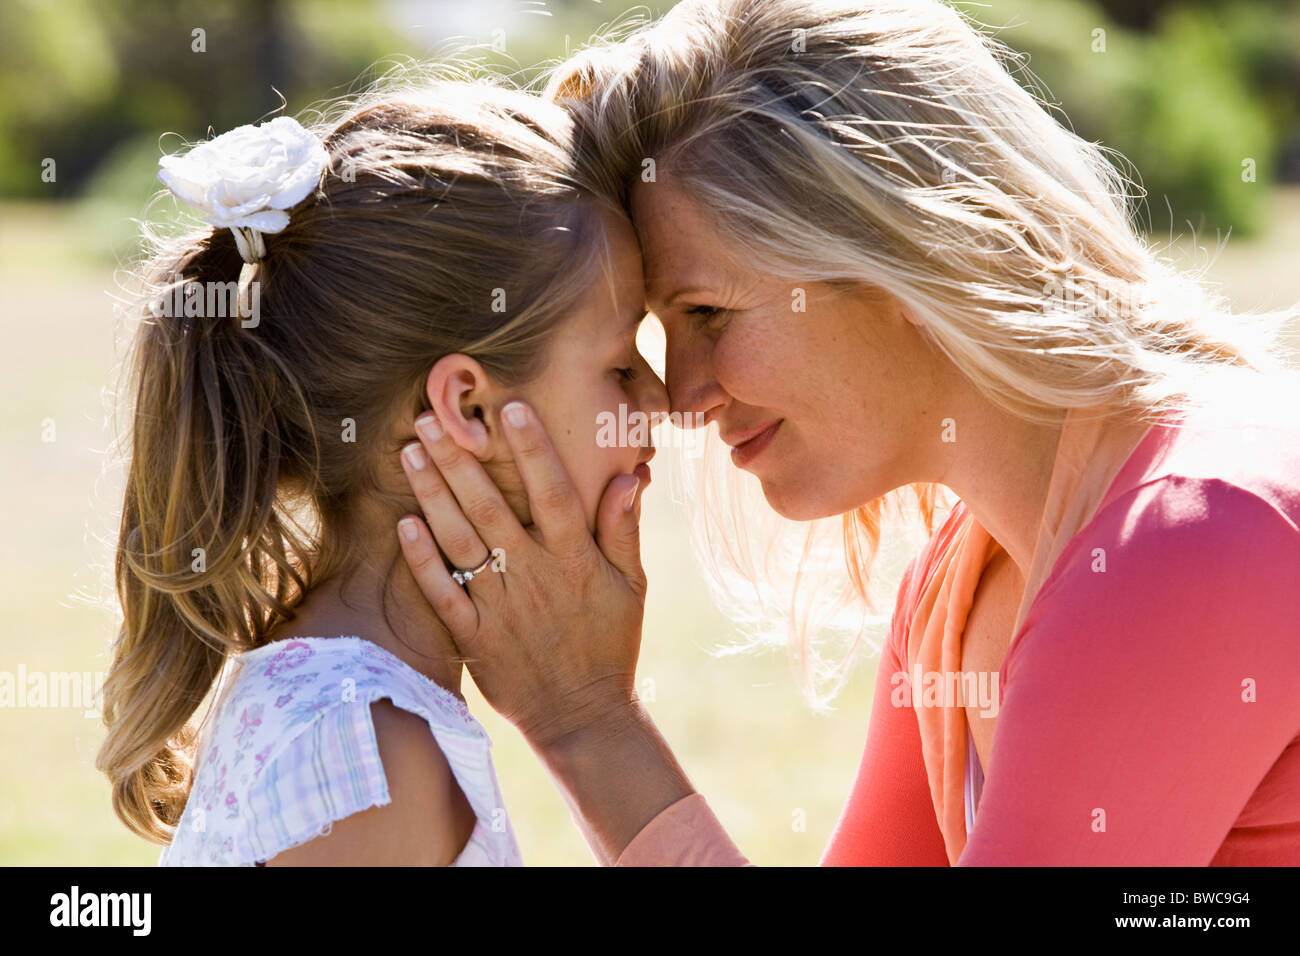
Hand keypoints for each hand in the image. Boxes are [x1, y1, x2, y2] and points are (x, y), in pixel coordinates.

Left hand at [396, 400, 649, 750]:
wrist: (583, 717)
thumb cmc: (610, 644)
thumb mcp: (632, 586)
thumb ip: (624, 530)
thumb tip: (630, 476)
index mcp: (576, 559)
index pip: (554, 493)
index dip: (533, 449)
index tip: (510, 408)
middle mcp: (535, 576)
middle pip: (491, 508)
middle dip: (459, 460)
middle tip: (428, 418)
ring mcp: (501, 607)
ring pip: (461, 543)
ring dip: (432, 496)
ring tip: (409, 454)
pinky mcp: (475, 638)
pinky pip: (442, 594)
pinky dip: (422, 561)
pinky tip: (404, 524)